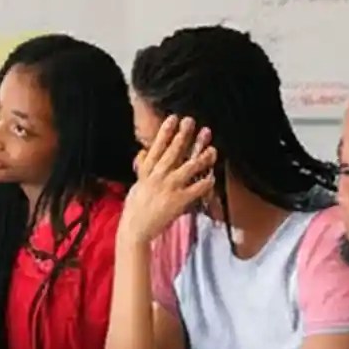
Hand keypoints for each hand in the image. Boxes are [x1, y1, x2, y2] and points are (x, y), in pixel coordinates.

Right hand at [120, 115, 216, 242]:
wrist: (135, 229)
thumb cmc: (135, 208)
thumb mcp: (136, 184)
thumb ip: (143, 168)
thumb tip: (143, 153)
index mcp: (147, 172)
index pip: (156, 147)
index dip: (165, 132)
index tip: (173, 118)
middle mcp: (157, 177)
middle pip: (172, 152)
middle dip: (182, 136)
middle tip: (191, 122)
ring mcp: (168, 189)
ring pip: (188, 168)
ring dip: (201, 157)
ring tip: (212, 149)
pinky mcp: (178, 202)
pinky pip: (196, 189)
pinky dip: (206, 183)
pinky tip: (213, 177)